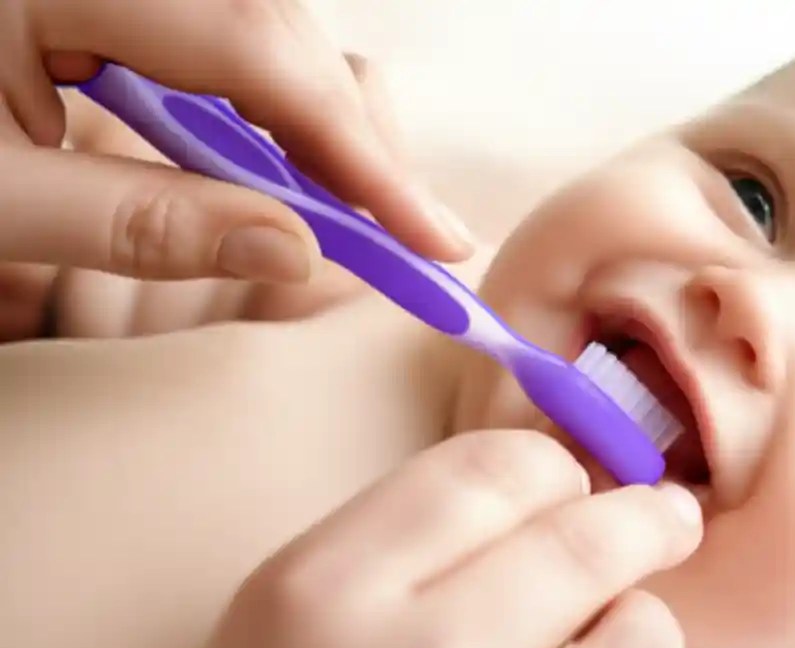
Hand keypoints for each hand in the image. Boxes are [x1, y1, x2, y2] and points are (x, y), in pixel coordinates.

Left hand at [0, 0, 469, 291]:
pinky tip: (260, 169)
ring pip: (257, 26)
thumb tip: (296, 253)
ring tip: (340, 216)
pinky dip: (250, 107)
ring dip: (304, 126)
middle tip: (398, 241)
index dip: (357, 155)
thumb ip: (144, 224)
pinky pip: (212, 32)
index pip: (259, 55)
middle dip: (345, 142)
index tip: (429, 234)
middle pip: (277, 27)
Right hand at [161, 431, 702, 647]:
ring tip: (606, 644)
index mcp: (320, 597)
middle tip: (666, 519)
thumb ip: (409, 550)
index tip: (577, 481)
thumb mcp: (297, 623)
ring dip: (638, 631)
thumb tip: (564, 488)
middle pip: (581, 544)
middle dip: (642, 522)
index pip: (489, 473)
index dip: (553, 468)